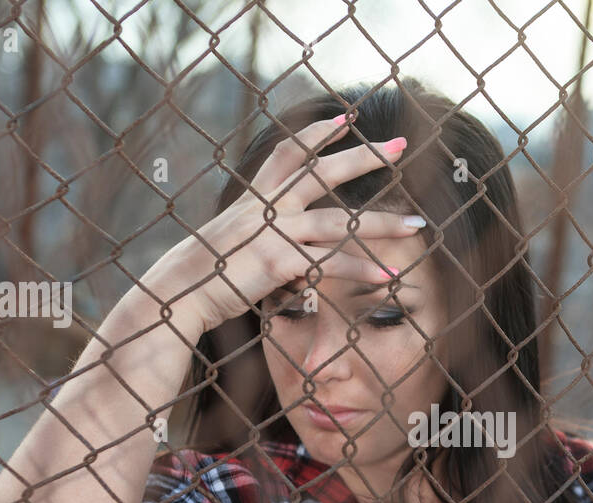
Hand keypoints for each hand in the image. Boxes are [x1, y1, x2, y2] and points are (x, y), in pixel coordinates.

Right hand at [138, 115, 423, 335]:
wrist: (174, 294)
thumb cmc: (202, 275)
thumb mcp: (230, 244)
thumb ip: (257, 236)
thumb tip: (276, 249)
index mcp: (254, 199)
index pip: (288, 153)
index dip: (317, 133)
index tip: (345, 119)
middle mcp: (267, 209)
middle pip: (323, 173)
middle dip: (364, 159)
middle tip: (401, 148)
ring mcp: (273, 234)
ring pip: (339, 223)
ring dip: (382, 224)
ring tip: (418, 225)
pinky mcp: (278, 263)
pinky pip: (331, 264)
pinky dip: (363, 270)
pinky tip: (391, 275)